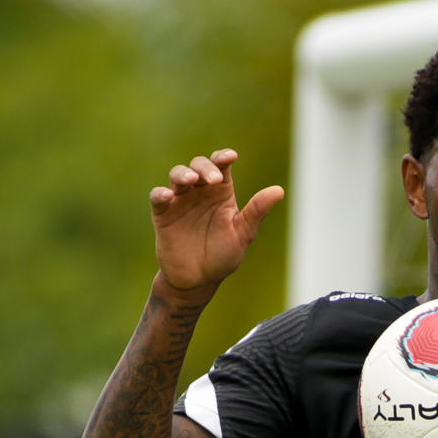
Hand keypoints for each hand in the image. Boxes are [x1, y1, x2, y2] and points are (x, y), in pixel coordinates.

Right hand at [150, 149, 282, 303]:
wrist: (198, 280)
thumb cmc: (223, 256)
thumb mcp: (243, 234)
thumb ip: (256, 211)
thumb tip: (279, 190)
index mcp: (221, 192)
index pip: (221, 166)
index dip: (223, 157)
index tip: (230, 157)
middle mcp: (200, 192)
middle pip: (199, 165)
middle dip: (205, 167)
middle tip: (213, 181)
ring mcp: (180, 201)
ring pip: (178, 175)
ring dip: (183, 173)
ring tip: (191, 181)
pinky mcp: (163, 215)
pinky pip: (158, 197)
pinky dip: (160, 193)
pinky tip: (168, 196)